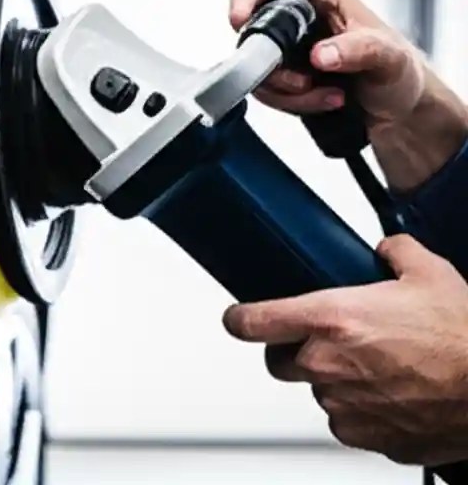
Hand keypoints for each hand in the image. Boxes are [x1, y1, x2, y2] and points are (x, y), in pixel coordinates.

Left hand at [223, 235, 467, 465]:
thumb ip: (396, 252)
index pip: (252, 321)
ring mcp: (343, 404)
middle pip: (279, 361)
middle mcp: (327, 364)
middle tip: (333, 342)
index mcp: (331, 319)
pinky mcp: (365, 436)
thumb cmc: (465, 339)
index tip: (239, 318)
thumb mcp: (430, 274)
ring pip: (318, 392)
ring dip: (337, 381)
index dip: (241, 319)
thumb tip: (386, 248)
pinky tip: (393, 394)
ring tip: (380, 367)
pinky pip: (348, 422)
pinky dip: (362, 411)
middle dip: (296, 351)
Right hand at [229, 0, 467, 191]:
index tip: (239, 22)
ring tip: (329, 95)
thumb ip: (358, 50)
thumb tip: (320, 54)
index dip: (244, 0)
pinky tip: (325, 101)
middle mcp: (298, 19)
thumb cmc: (400, 71)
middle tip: (304, 83)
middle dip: (275, 68)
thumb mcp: (389, 57)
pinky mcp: (284, 77)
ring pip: (259, 70)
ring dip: (289, 93)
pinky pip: (268, 92)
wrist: (400, 109)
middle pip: (254, 36)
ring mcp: (288, 50)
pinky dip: (293, 104)